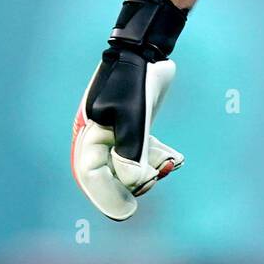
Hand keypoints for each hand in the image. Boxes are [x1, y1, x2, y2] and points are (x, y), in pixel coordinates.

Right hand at [71, 0, 187, 220]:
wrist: (145, 50)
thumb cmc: (134, 79)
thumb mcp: (133, 114)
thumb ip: (132, 150)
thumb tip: (134, 183)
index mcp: (87, 137)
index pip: (91, 177)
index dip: (108, 198)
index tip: (129, 212)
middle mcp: (98, 141)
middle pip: (112, 178)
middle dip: (135, 183)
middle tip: (158, 176)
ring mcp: (116, 137)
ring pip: (130, 170)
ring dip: (151, 172)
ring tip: (171, 164)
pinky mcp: (134, 132)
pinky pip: (143, 156)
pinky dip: (158, 160)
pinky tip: (176, 159)